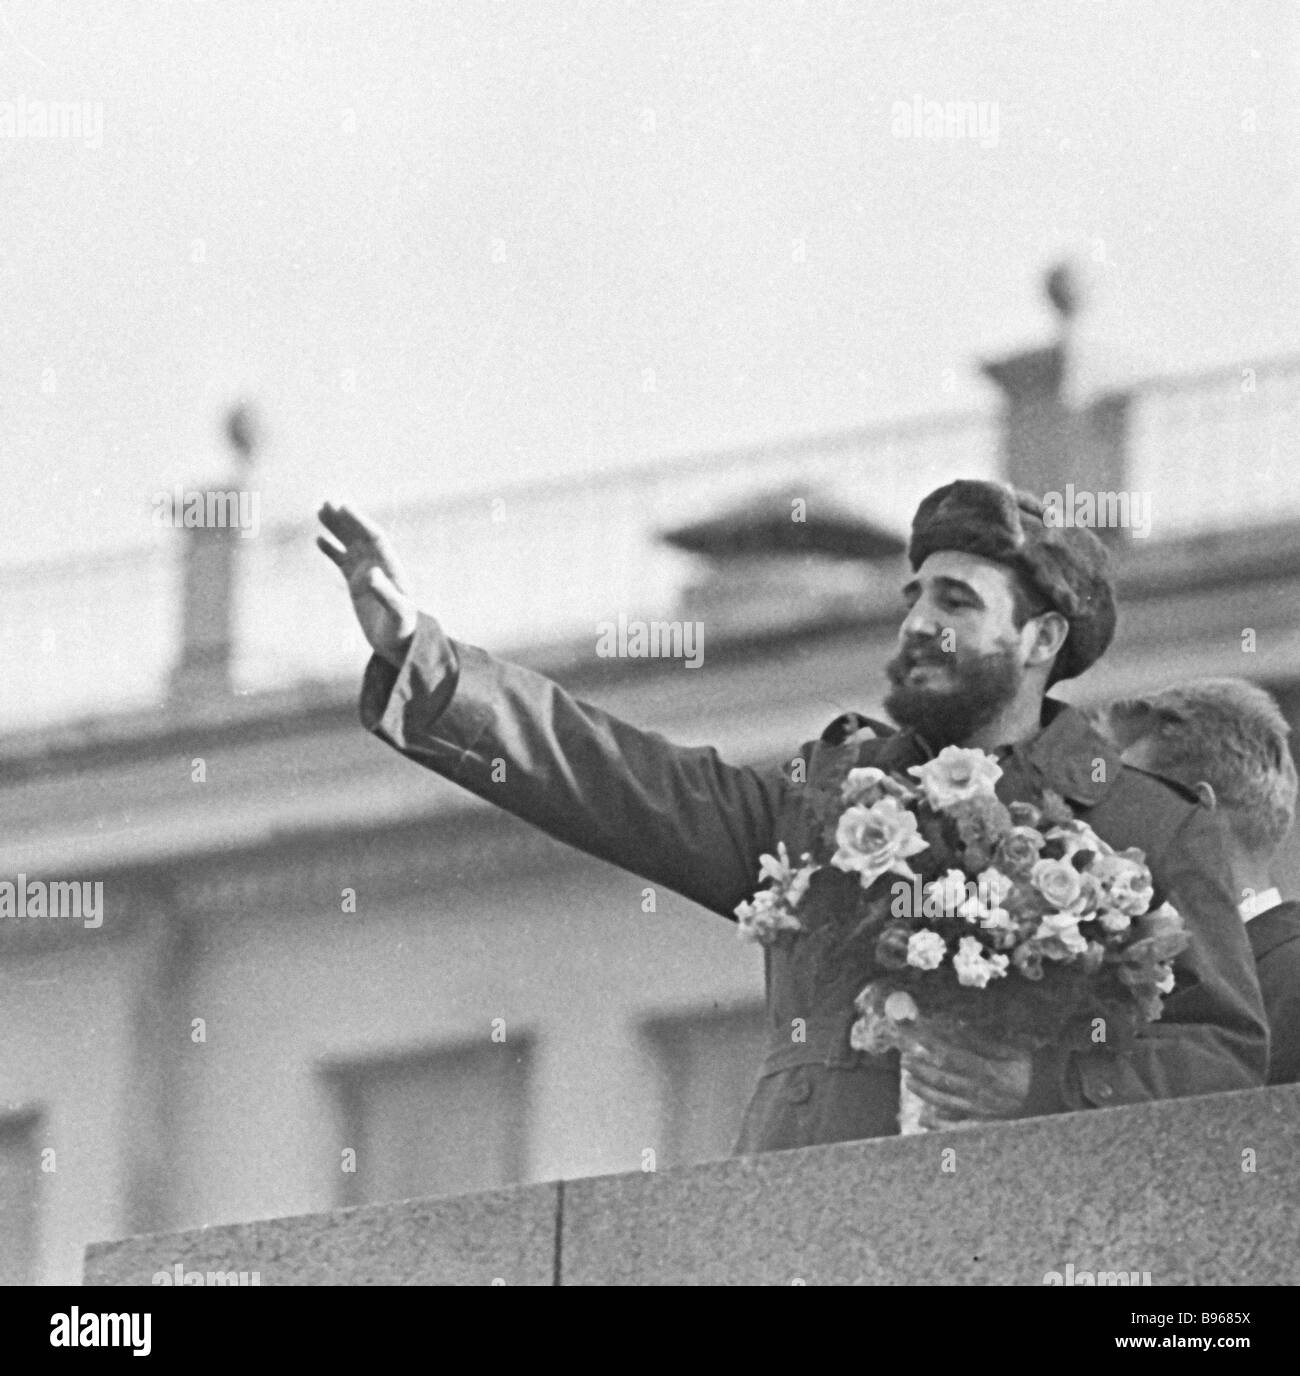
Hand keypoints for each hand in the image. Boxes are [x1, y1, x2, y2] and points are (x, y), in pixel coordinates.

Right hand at [316, 502, 419, 666]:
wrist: (400, 645)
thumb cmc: (403, 630)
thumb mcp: (397, 613)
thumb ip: (386, 593)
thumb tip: (371, 573)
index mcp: (391, 567)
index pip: (374, 537)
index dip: (359, 521)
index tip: (343, 506)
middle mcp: (379, 566)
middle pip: (360, 535)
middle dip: (345, 519)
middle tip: (327, 501)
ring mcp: (367, 574)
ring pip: (349, 544)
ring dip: (336, 528)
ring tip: (320, 510)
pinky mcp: (357, 585)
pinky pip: (342, 561)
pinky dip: (331, 550)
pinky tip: (319, 539)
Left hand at [899, 1025, 1033, 1124]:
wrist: (1056, 1098)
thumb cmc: (1034, 1070)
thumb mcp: (1011, 1050)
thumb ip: (981, 1042)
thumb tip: (953, 1028)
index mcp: (989, 1073)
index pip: (952, 1057)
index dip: (931, 1047)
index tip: (915, 1038)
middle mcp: (982, 1095)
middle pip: (944, 1080)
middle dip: (921, 1069)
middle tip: (904, 1059)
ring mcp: (982, 1113)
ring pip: (946, 1102)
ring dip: (924, 1091)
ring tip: (909, 1081)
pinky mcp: (985, 1126)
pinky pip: (959, 1128)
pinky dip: (940, 1125)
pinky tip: (925, 1119)